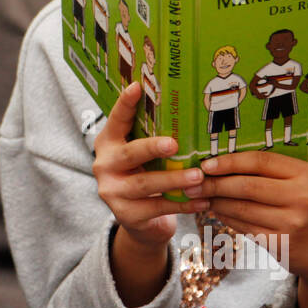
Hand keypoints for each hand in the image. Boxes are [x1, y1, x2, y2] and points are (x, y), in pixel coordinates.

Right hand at [93, 82, 207, 306]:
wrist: (140, 221)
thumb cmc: (147, 175)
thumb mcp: (142, 156)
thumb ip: (151, 137)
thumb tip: (187, 109)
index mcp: (108, 143)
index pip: (116, 120)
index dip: (125, 104)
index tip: (137, 86)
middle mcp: (104, 165)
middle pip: (129, 154)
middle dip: (151, 148)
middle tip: (173, 144)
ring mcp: (112, 192)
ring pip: (145, 184)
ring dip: (174, 180)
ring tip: (198, 176)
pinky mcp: (126, 215)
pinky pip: (157, 208)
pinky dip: (182, 204)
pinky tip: (202, 200)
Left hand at [185, 150, 307, 307]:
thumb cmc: (301, 209)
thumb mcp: (294, 185)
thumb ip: (264, 173)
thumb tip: (216, 163)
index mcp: (305, 173)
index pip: (260, 161)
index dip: (229, 161)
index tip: (206, 164)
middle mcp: (303, 196)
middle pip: (247, 185)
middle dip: (215, 184)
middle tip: (193, 183)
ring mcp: (294, 222)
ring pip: (242, 207)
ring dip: (216, 202)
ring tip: (200, 197)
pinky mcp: (282, 243)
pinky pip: (244, 226)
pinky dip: (226, 218)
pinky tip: (215, 212)